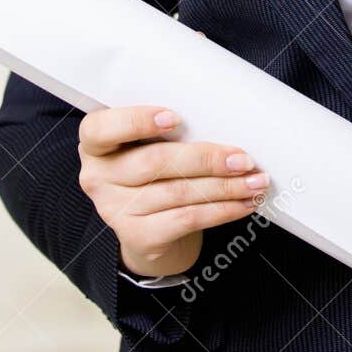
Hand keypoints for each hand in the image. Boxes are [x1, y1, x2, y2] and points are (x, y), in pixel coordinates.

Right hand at [77, 96, 268, 278]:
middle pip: (154, 162)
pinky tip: (243, 204)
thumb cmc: (156, 168)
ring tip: (256, 181)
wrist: (150, 224)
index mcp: (96, 143)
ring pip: (177, 193)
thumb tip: (226, 115)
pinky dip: (221, 211)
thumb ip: (168, 127)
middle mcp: (97, 177)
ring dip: (224, 187)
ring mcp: (114, 209)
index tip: (175, 118)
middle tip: (243, 158)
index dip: (137, 121)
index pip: (102, 128)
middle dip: (205, 159)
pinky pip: (186, 220)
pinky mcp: (136, 236)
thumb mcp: (149, 141)